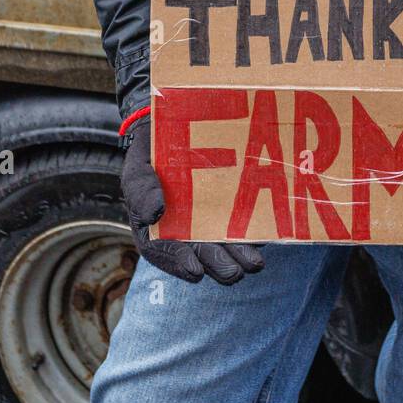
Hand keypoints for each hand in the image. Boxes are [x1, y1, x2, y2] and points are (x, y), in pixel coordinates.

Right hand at [120, 118, 263, 283]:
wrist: (176, 130)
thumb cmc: (151, 155)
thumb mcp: (138, 169)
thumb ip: (142, 190)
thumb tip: (155, 213)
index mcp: (155, 230)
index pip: (164, 253)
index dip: (179, 264)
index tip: (195, 271)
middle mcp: (184, 232)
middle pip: (200, 255)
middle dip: (218, 265)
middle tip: (234, 273)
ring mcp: (209, 222)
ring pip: (224, 245)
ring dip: (239, 256)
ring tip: (254, 263)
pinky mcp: (230, 209)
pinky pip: (241, 224)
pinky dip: (252, 233)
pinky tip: (264, 237)